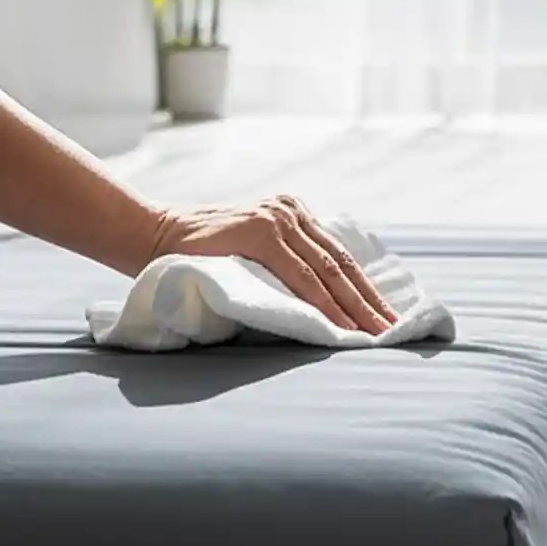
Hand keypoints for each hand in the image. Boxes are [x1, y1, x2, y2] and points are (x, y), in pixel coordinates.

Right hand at [149, 195, 398, 333]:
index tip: (389, 318)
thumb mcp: (255, 253)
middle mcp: (291, 212)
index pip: (341, 258)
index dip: (367, 291)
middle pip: (342, 266)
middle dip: (370, 303)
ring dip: (354, 307)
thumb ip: (287, 263)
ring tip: (374, 333)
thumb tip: (331, 302)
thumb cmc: (203, 256)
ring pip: (327, 272)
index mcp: (294, 214)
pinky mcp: (261, 232)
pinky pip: (301, 276)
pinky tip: (341, 324)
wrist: (153, 236)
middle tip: (393, 331)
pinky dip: (323, 303)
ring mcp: (278, 219)